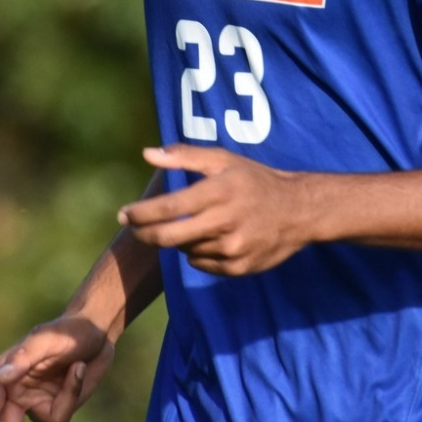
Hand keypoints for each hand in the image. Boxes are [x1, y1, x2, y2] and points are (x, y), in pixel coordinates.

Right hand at [0, 315, 114, 421]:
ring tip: (80, 367)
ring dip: (69, 400)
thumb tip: (0, 378)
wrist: (96, 332)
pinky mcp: (59, 411)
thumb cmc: (68, 330)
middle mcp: (16, 393)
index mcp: (5, 374)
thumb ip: (23, 359)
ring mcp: (37, 405)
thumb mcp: (47, 340)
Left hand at [119, 145, 313, 276]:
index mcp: (220, 191)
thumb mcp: (223, 160)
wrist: (299, 210)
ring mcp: (233, 248)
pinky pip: (201, 263)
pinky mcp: (239, 268)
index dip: (140, 213)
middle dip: (145, 234)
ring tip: (189, 224)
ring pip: (185, 250)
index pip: (169, 207)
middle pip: (170, 237)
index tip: (123, 213)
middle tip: (134, 229)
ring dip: (177, 239)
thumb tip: (147, 153)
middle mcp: (226, 222)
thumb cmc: (255, 180)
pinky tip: (209, 237)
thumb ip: (184, 156)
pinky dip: (197, 251)